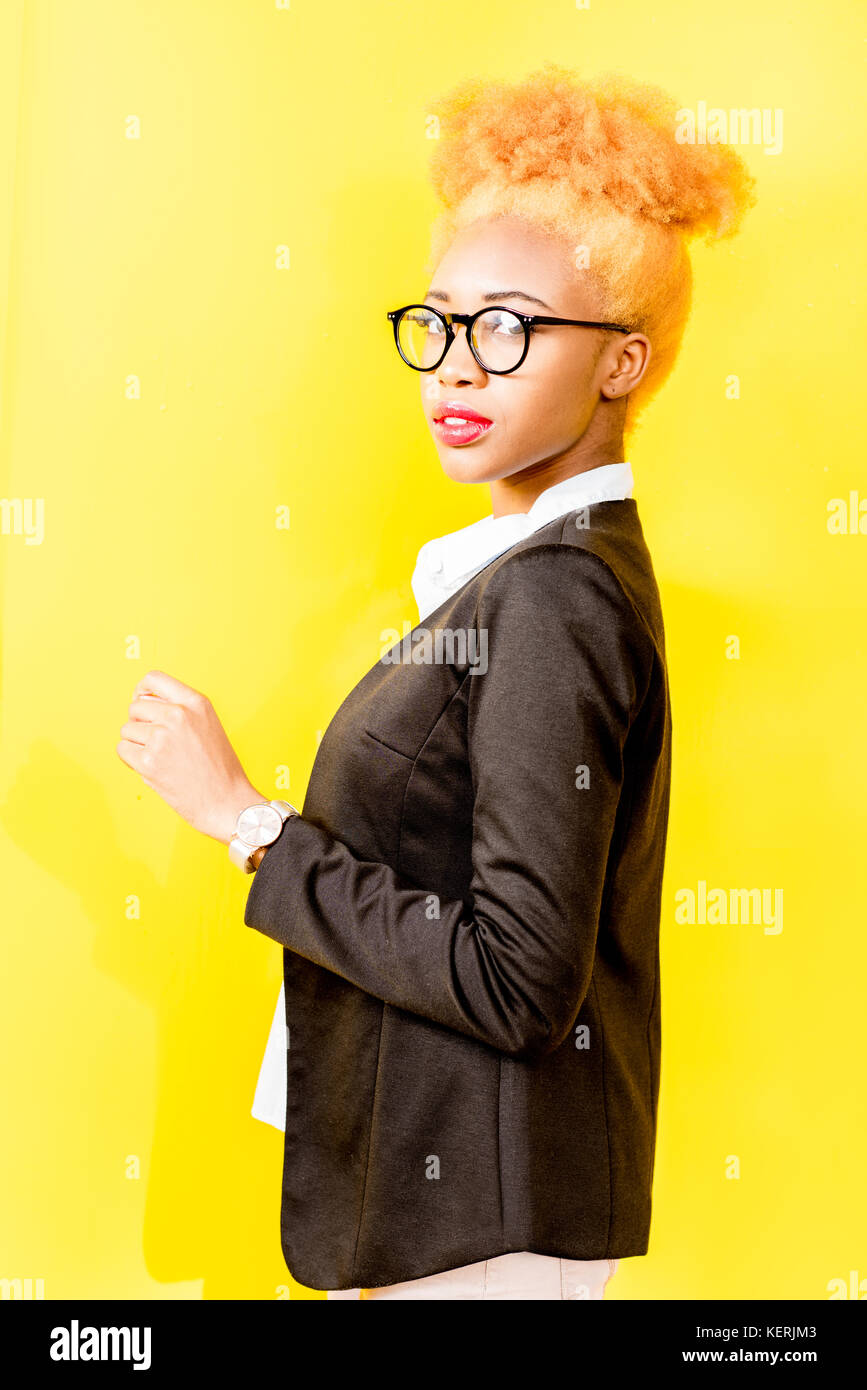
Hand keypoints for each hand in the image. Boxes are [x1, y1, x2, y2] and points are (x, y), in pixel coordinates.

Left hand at [116, 669, 264, 843]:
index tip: (142, 702)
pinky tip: (153, 769)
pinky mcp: (149, 761)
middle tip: (158, 743)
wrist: (227, 802)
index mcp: (196, 703)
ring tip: (161, 759)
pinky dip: (132, 760)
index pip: (154, 679)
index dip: (142, 690)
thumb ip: (180, 709)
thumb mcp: (208, 725)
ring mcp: (162, 737)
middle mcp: (178, 715)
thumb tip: (141, 700)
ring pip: (126, 730)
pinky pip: (123, 750)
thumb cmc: (219, 768)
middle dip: (140, 724)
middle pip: (135, 707)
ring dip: (137, 744)